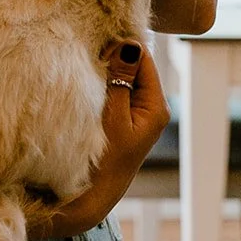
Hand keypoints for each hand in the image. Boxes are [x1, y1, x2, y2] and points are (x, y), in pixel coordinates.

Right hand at [26, 42, 169, 240]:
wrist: (93, 195)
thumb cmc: (104, 160)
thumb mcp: (113, 117)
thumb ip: (121, 81)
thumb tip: (129, 46)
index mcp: (156, 106)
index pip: (143, 58)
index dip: (121, 48)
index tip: (96, 48)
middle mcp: (150, 105)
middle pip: (134, 65)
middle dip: (112, 58)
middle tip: (87, 60)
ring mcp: (135, 110)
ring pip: (122, 75)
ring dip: (104, 70)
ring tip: (84, 72)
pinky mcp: (122, 114)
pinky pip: (114, 87)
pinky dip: (100, 82)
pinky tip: (85, 85)